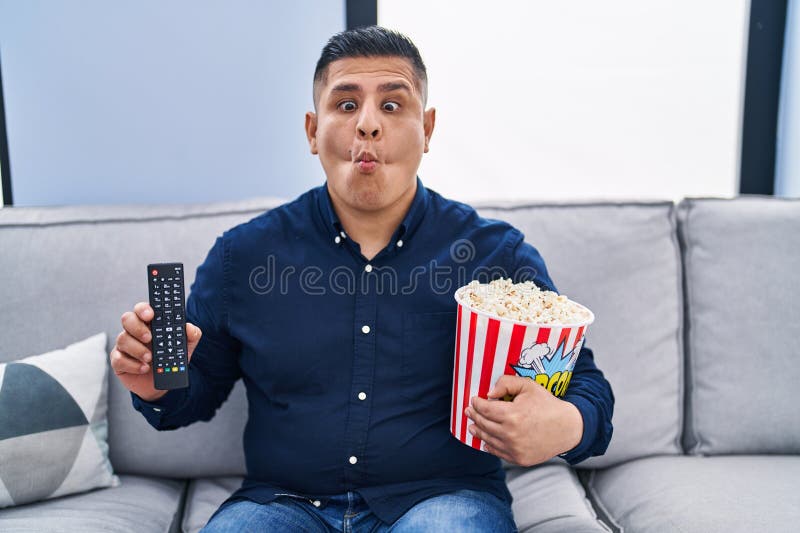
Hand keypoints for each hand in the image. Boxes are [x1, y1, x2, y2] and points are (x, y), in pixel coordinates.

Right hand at [110, 302, 201, 401]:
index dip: (143, 309)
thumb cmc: (171, 359)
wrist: (163, 382)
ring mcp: (124, 345)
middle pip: (127, 318)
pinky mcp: (118, 361)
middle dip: (137, 327)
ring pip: (122, 339)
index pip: (142, 309)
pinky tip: (144, 368)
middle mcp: (134, 331)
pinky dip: (132, 365)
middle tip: (149, 338)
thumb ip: (192, 335)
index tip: (151, 315)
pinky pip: (118, 359)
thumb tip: (189, 327)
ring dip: (137, 349)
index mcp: (150, 323)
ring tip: (150, 358)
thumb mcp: (185, 347)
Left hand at [465, 375, 583, 466]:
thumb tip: (489, 394)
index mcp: (512, 415)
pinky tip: (485, 440)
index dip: (476, 404)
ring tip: (472, 426)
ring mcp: (514, 449)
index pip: (485, 409)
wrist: (568, 428)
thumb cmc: (548, 405)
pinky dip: (489, 445)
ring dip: (478, 431)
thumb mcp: (528, 386)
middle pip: (483, 424)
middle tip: (469, 411)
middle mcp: (511, 434)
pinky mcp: (519, 459)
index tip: (474, 400)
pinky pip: (498, 452)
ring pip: (488, 439)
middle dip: (474, 416)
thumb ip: (506, 383)